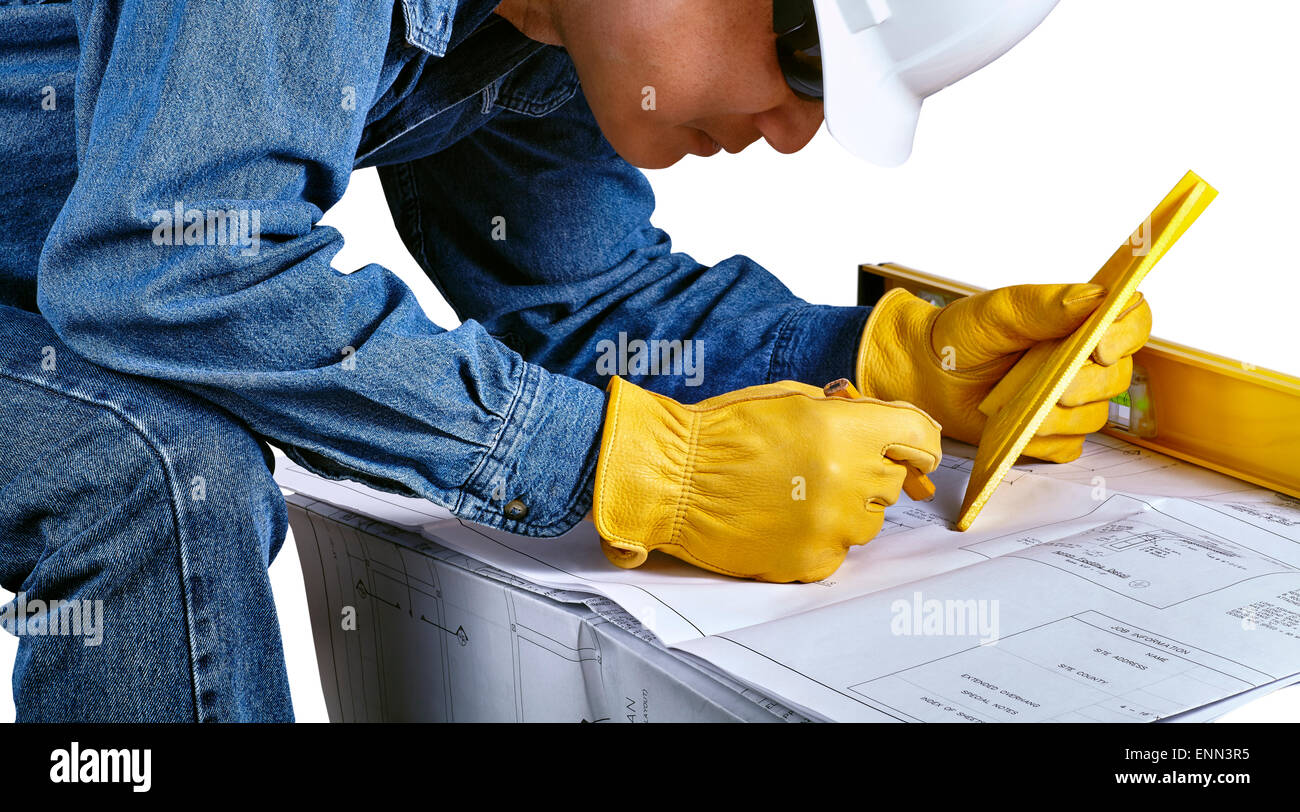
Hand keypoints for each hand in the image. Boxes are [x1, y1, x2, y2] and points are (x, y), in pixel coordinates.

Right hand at [592, 376, 941, 582]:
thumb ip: (846, 413)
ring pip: (869, 520)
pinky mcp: (810, 561)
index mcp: (842, 430)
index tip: (913, 449)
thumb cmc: (720, 434)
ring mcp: (829, 526)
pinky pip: (839, 551)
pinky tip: (783, 520)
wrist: (668, 480)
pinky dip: (819, 537)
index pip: (919, 436)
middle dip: (867, 471)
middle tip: (822, 466)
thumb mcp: (790, 399)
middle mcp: (844, 480)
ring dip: (845, 507)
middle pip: (892, 480)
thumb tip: (886, 429)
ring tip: (796, 494)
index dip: (918, 441)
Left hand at [854, 283, 1150, 461]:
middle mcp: (1081, 360)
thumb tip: (1094, 297)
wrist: (926, 374)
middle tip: (1057, 388)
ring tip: (1026, 412)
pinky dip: (1046, 441)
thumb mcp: (998, 310)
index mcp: (1079, 322)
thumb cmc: (963, 336)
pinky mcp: (1052, 433)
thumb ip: (1044, 304)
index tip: (1101, 347)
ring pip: (1095, 416)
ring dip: (1063, 417)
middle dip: (1089, 385)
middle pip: (1117, 376)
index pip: (1132, 321)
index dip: (1127, 335)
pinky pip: (1067, 445)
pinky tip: (1020, 430)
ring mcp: (1069, 399)